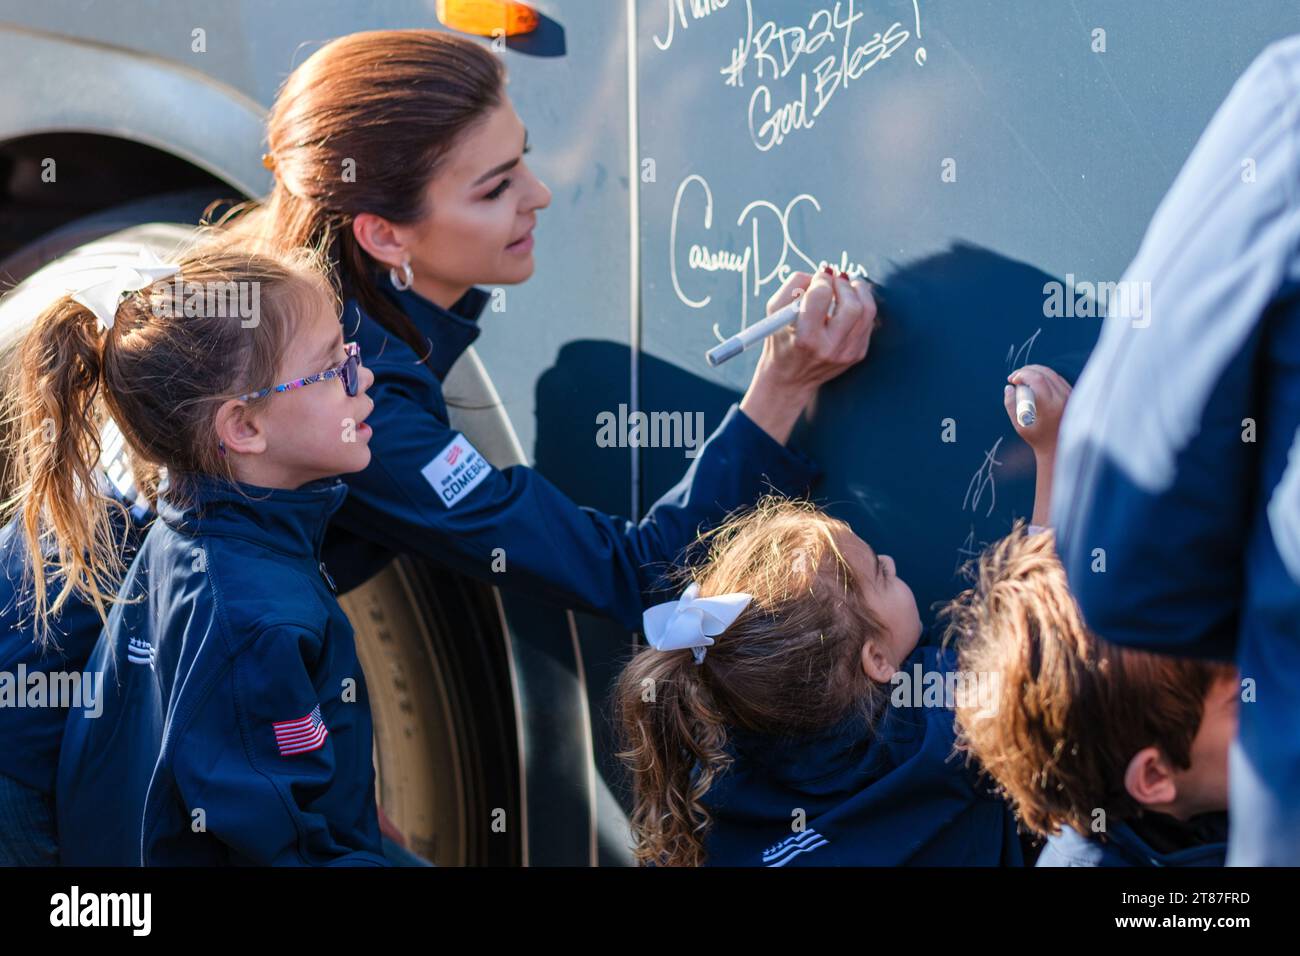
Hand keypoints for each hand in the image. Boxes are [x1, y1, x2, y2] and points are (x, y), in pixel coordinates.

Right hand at [740, 266, 877, 443]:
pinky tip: (846, 306)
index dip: (821, 280)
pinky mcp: (858, 354)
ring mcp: (847, 353)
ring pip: (867, 311)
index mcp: (805, 338)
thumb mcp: (774, 312)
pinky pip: (868, 322)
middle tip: (835, 279)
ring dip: (858, 291)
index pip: (820, 296)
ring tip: (845, 287)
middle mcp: (829, 348)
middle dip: (844, 284)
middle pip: (852, 306)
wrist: (790, 379)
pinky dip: (860, 307)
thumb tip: (822, 273)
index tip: (818, 277)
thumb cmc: (781, 340)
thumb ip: (793, 285)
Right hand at [1004, 364, 1070, 456]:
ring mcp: (1070, 396)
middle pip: (1045, 373)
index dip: (1022, 374)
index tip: (1012, 379)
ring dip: (1036, 372)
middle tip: (1015, 377)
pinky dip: (1045, 376)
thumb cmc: (1037, 438)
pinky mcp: (1073, 396)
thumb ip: (1011, 405)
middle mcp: (1062, 399)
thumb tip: (1009, 387)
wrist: (1059, 447)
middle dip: (1027, 370)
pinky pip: (1058, 379)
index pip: (1036, 379)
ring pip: (1053, 374)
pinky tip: (1034, 382)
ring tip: (1023, 378)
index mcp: (1049, 407)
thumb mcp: (1019, 425)